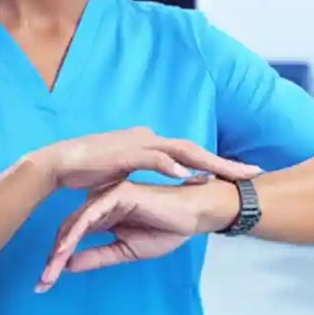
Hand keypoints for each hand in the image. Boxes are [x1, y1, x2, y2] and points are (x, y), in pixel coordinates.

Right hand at [31, 126, 261, 190]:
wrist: (60, 162)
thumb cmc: (90, 168)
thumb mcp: (127, 170)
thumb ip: (146, 169)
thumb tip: (168, 175)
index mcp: (151, 144)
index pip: (191, 153)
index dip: (217, 163)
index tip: (241, 174)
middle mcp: (149, 139)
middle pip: (195, 149)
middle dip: (224, 162)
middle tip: (254, 172)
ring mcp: (138, 143)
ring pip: (181, 150)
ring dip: (207, 161)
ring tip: (231, 173)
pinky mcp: (123, 153)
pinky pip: (152, 159)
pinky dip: (170, 166)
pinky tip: (189, 174)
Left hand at [35, 179, 237, 292]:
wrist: (193, 217)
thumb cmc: (165, 229)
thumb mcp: (126, 251)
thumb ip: (98, 256)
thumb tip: (68, 266)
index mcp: (102, 214)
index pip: (73, 236)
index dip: (58, 259)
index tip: (45, 283)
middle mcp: (100, 203)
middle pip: (68, 230)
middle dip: (54, 258)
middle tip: (42, 283)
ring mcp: (107, 196)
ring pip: (76, 223)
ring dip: (61, 249)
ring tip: (50, 272)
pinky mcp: (118, 194)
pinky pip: (92, 215)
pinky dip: (77, 233)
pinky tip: (67, 250)